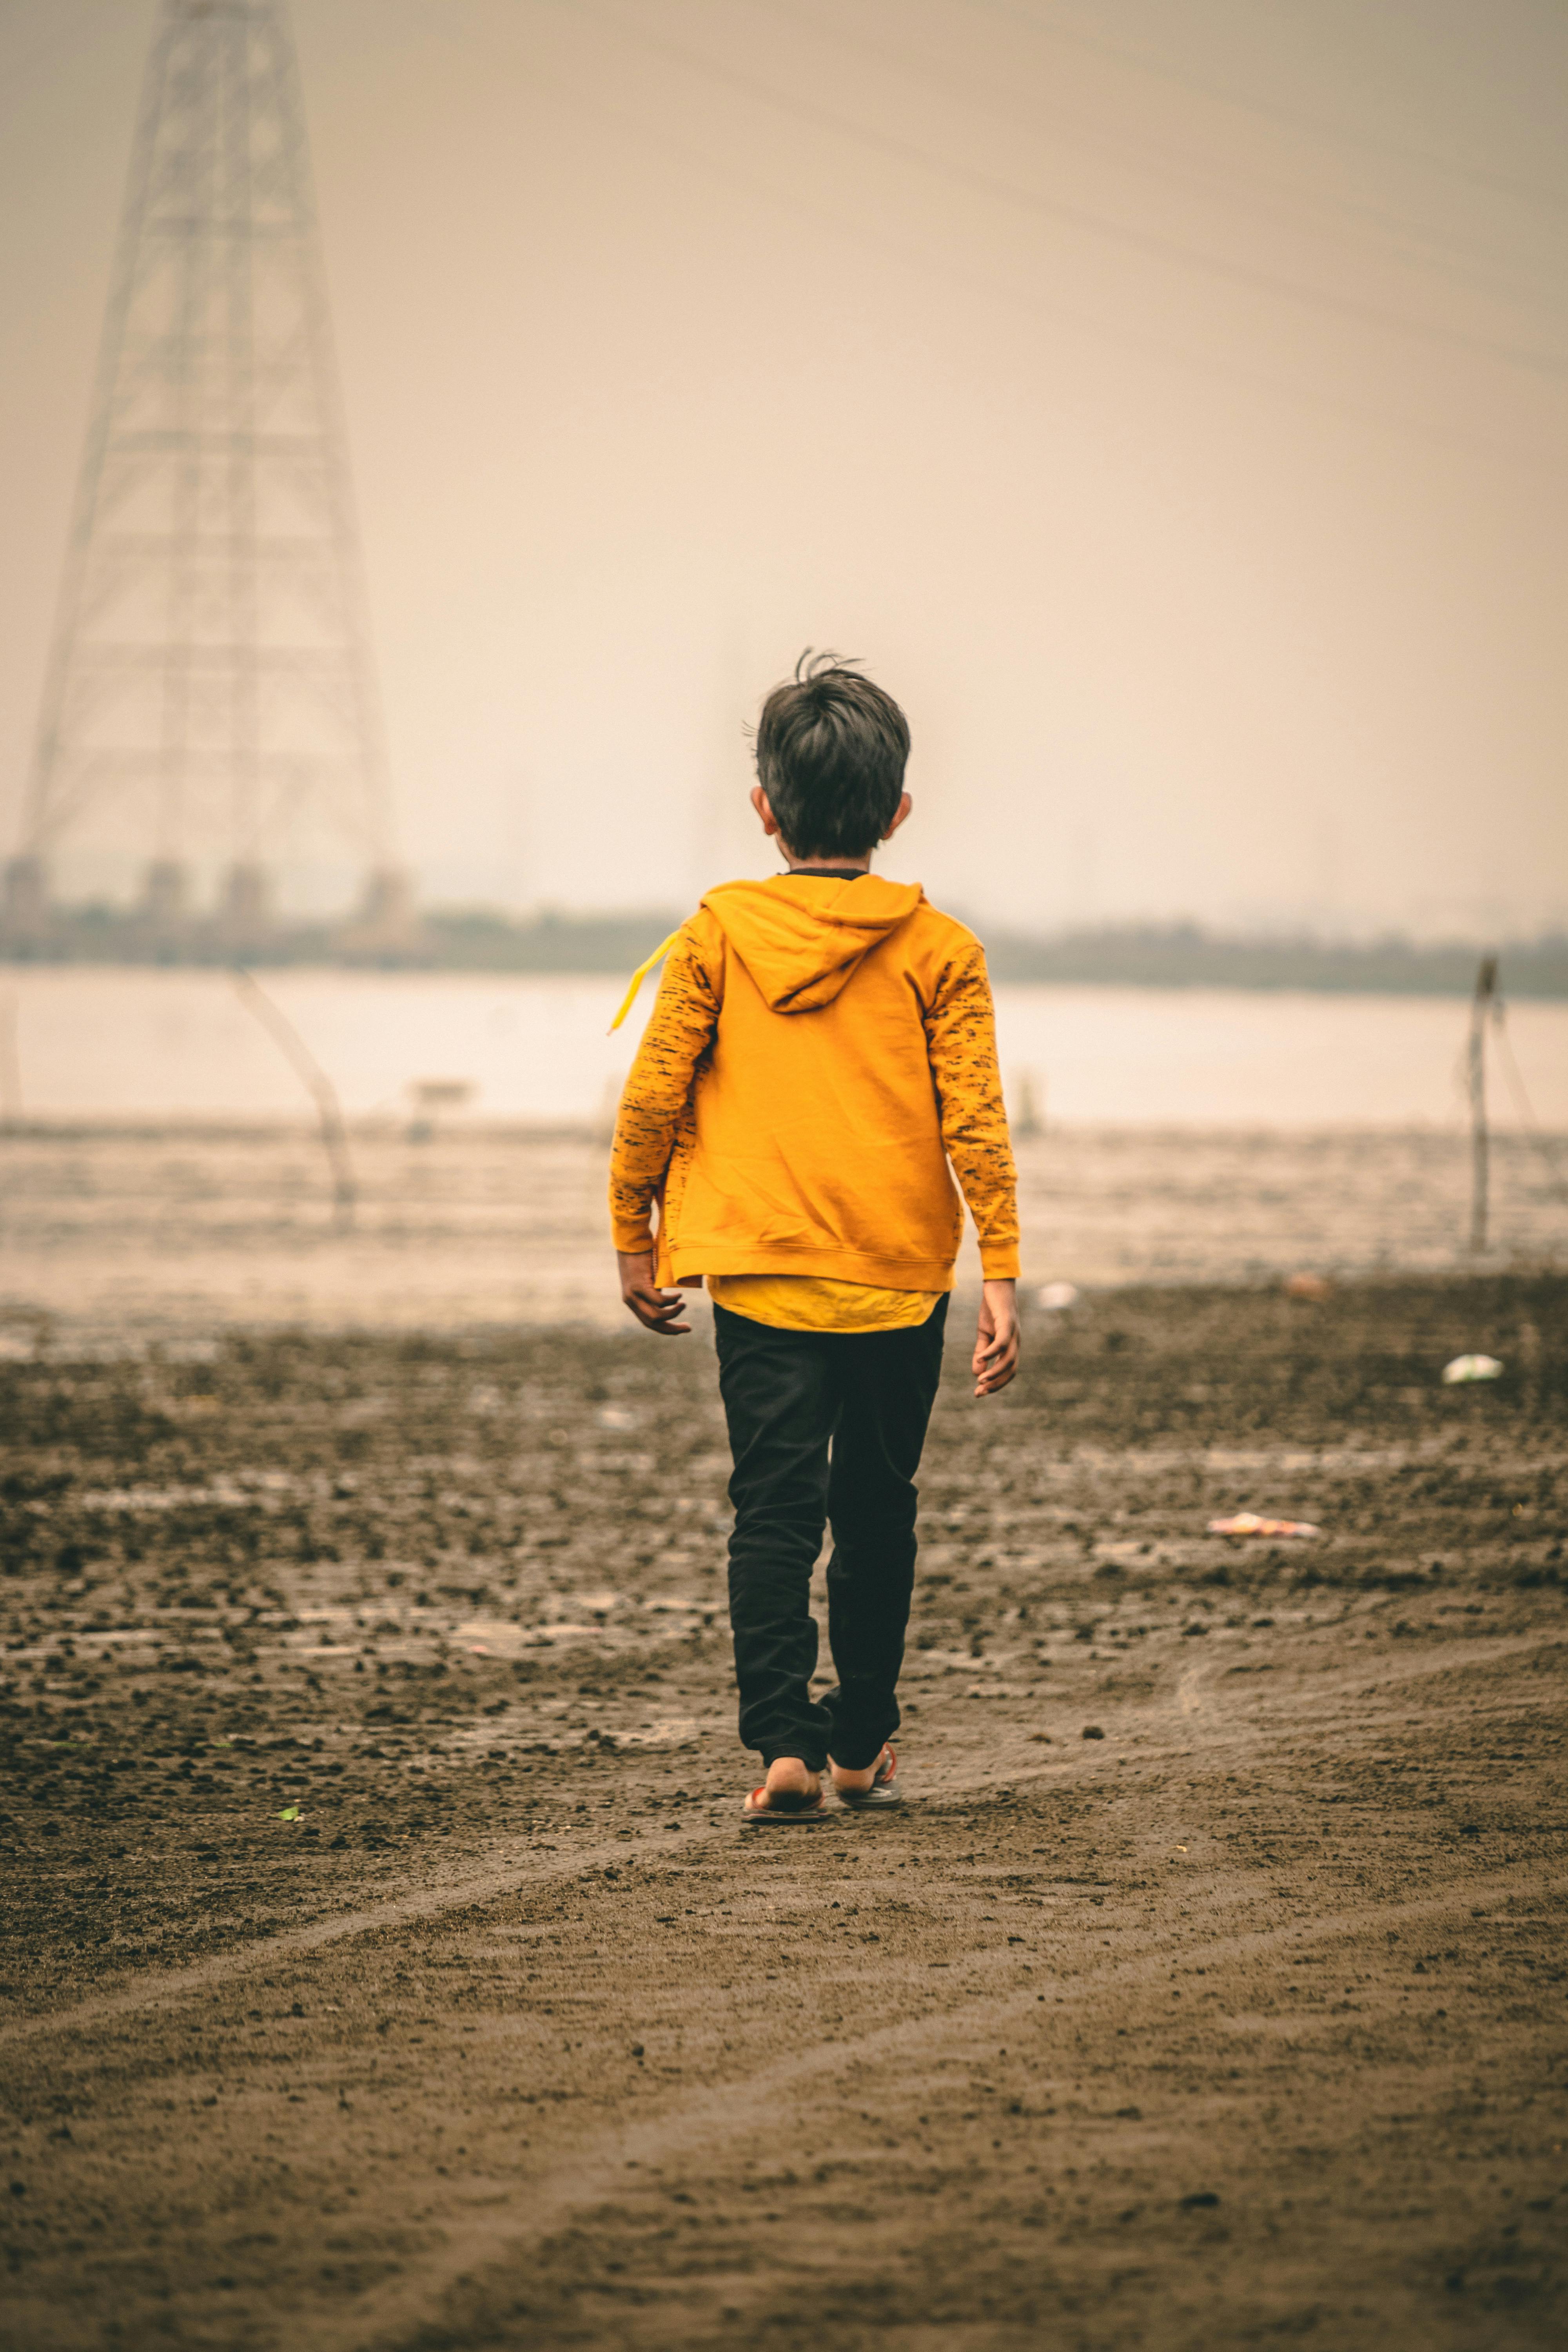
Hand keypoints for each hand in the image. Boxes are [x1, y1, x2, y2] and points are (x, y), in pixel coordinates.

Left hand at [617, 1249, 690, 1335]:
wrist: (631, 1242)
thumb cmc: (642, 1257)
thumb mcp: (649, 1279)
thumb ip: (655, 1292)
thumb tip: (669, 1302)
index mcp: (633, 1301)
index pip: (649, 1323)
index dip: (666, 1329)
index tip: (681, 1329)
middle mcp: (630, 1301)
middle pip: (652, 1323)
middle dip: (672, 1329)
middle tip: (688, 1328)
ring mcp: (633, 1294)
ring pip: (655, 1316)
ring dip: (672, 1313)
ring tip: (683, 1305)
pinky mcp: (638, 1286)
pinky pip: (658, 1301)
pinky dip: (671, 1301)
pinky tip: (678, 1296)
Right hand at [972, 1278, 1018, 1395]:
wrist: (997, 1284)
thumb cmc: (992, 1309)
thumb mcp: (983, 1333)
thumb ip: (981, 1352)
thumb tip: (977, 1373)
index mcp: (1011, 1346)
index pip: (1007, 1371)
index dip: (995, 1384)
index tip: (979, 1393)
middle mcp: (1015, 1342)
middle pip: (1011, 1370)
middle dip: (996, 1384)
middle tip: (979, 1393)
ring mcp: (1013, 1333)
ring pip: (1008, 1359)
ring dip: (995, 1372)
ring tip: (980, 1381)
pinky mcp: (1007, 1322)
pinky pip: (1002, 1342)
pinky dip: (991, 1353)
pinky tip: (980, 1358)